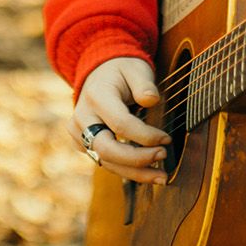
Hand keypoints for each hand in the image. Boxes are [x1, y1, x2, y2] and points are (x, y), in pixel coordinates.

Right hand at [70, 56, 171, 183]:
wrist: (99, 74)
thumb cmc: (122, 71)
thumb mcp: (135, 69)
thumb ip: (144, 84)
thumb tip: (152, 100)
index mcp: (96, 96)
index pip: (120, 124)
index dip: (145, 135)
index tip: (166, 139)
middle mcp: (82, 117)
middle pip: (106, 149)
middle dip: (137, 159)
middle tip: (163, 156)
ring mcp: (78, 134)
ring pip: (105, 162)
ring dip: (135, 173)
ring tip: (161, 177)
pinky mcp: (82, 144)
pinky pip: (105, 162)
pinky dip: (127, 170)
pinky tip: (147, 174)